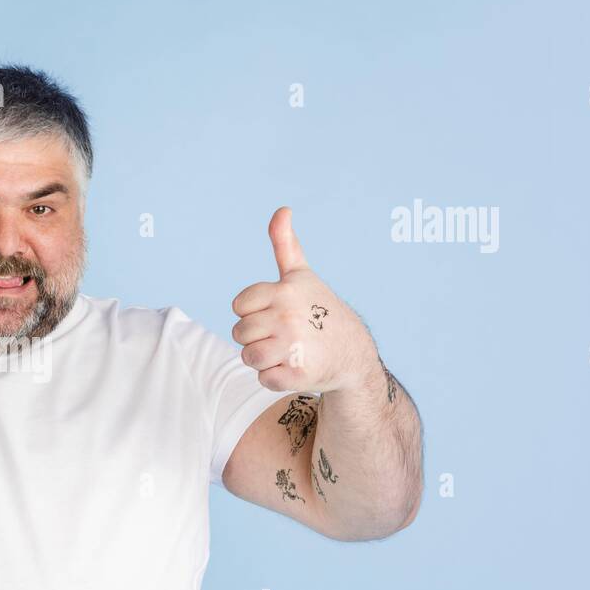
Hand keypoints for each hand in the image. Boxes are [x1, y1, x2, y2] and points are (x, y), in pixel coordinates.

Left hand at [230, 207, 376, 392]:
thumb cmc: (319, 310)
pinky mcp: (296, 374)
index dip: (252, 312)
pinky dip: (274, 377)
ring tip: (286, 351)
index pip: (238, 306)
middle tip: (282, 335)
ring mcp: (293, 346)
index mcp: (284, 291)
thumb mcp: (301, 275)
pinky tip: (294, 367)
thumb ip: (285, 244)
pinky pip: (262, 379)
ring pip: (247, 357)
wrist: (352, 352)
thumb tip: (282, 210)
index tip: (275, 312)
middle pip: (239, 333)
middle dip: (256, 337)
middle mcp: (287, 317)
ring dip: (262, 359)